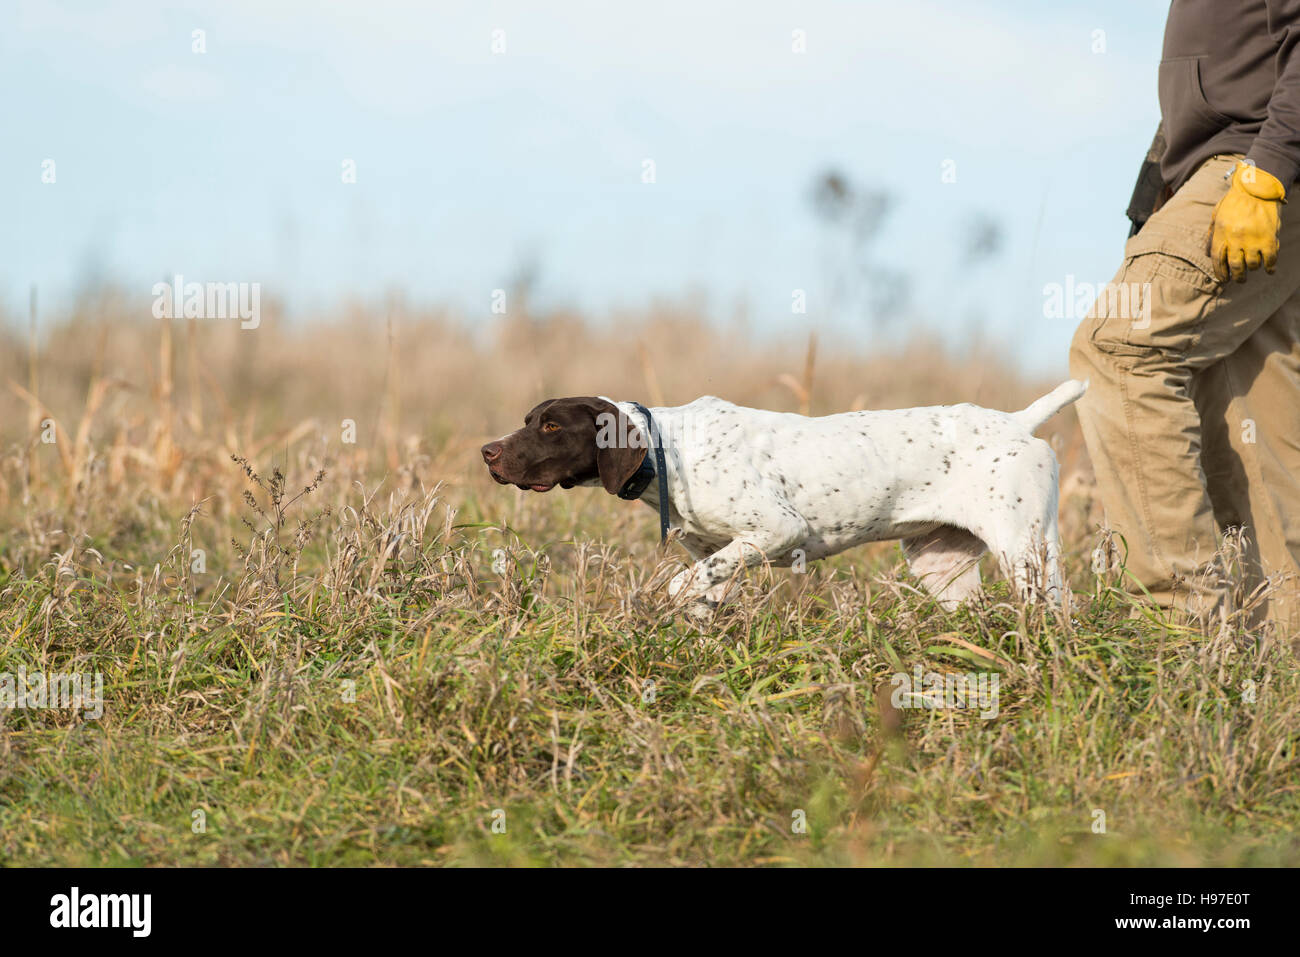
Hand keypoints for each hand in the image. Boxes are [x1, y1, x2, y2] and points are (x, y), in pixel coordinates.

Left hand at [1207, 161, 1285, 282]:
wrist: (1258, 187)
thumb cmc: (1235, 201)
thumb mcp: (1217, 215)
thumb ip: (1211, 234)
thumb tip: (1207, 253)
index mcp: (1221, 233)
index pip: (1217, 259)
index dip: (1219, 272)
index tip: (1223, 279)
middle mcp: (1236, 238)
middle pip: (1234, 266)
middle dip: (1236, 276)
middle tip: (1238, 280)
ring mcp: (1253, 239)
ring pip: (1252, 264)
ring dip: (1251, 270)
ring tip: (1251, 269)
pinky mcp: (1269, 237)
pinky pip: (1270, 258)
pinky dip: (1270, 267)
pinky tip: (1269, 270)